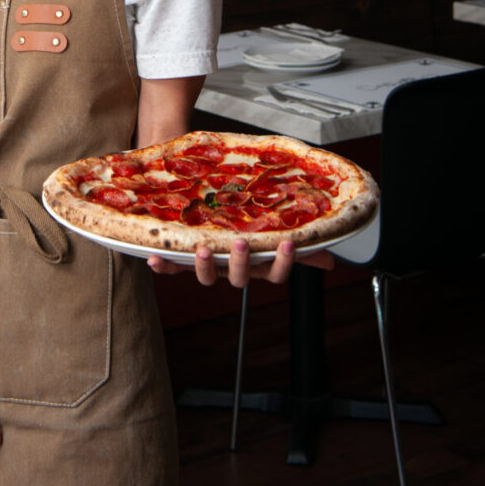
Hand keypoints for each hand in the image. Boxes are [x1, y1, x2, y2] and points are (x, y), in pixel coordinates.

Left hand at [147, 238, 334, 287]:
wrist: (206, 208)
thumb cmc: (244, 220)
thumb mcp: (273, 229)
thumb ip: (299, 244)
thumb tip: (330, 260)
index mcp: (256, 263)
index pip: (275, 273)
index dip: (282, 262)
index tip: (288, 242)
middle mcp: (231, 268)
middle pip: (239, 277)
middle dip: (240, 262)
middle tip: (241, 243)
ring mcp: (207, 265)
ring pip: (205, 277)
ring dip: (203, 266)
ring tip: (202, 250)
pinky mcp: (182, 259)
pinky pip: (172, 267)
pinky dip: (162, 266)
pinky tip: (154, 257)